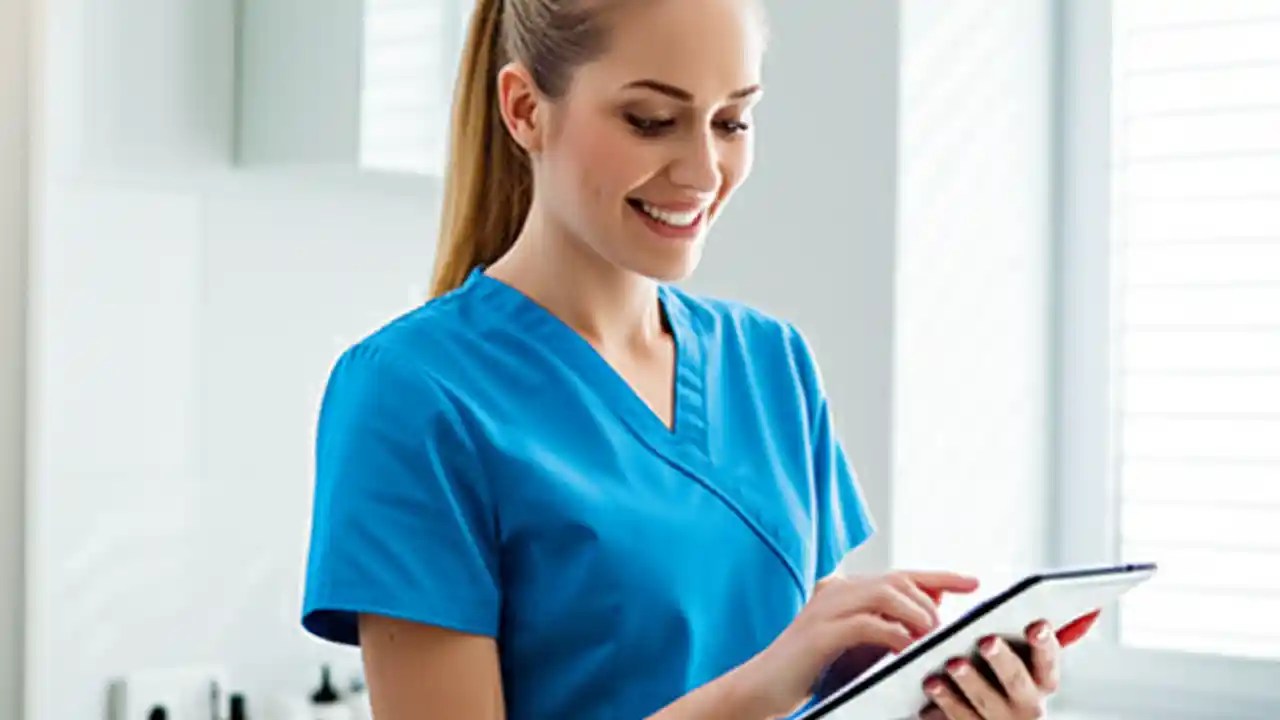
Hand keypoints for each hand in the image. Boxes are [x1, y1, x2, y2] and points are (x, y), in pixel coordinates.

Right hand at [736, 570, 979, 718]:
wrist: (761, 689)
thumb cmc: (810, 674)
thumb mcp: (856, 650)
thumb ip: (888, 631)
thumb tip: (933, 615)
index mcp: (844, 591)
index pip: (899, 575)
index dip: (938, 576)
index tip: (973, 582)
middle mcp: (835, 590)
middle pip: (897, 579)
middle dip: (933, 596)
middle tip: (953, 621)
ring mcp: (826, 608)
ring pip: (884, 593)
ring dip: (916, 613)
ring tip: (933, 635)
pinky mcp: (820, 633)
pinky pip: (868, 624)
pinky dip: (894, 634)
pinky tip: (908, 649)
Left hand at [919, 619, 1061, 719]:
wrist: (993, 715)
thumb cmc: (1002, 672)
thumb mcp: (1019, 656)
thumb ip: (1025, 635)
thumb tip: (1036, 607)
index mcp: (1042, 681)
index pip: (1048, 661)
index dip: (1044, 644)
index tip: (1037, 625)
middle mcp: (1027, 705)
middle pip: (1016, 682)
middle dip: (1003, 661)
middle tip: (987, 641)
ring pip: (985, 702)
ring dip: (970, 682)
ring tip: (953, 663)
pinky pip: (959, 718)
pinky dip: (945, 701)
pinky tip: (932, 684)